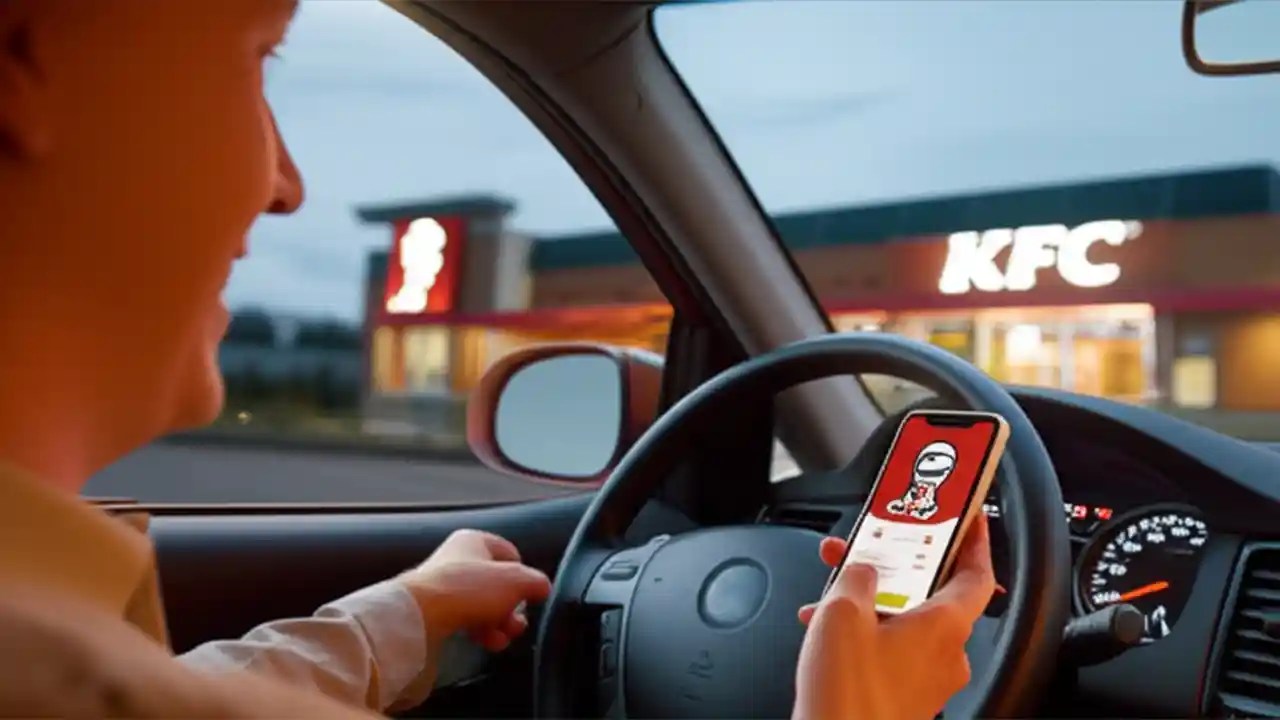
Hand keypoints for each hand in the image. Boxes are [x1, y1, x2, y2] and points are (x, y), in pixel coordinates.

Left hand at [396, 529, 551, 652]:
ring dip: (499, 624)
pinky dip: (479, 632)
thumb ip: (536, 582)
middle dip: (512, 608)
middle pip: (497, 585)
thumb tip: (543, 587)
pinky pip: (466, 621)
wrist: (420, 617)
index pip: (510, 555)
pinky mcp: (434, 612)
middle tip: (516, 624)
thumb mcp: (516, 581)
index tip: (528, 595)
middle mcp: (457, 560)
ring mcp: (443, 587)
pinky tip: (486, 643)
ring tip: (502, 638)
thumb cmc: (468, 589)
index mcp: (474, 540)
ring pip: (483, 606)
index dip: (523, 576)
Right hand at [791, 514, 997, 719]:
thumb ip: (857, 577)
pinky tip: (828, 630)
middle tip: (872, 547)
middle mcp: (944, 654)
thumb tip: (863, 570)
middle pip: (931, 594)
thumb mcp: (843, 611)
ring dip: (870, 601)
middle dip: (895, 567)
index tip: (971, 519)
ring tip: (831, 592)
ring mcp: (926, 680)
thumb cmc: (848, 693)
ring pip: (905, 623)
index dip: (975, 542)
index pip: (977, 574)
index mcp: (944, 626)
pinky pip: (891, 651)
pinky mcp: (903, 698)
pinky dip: (864, 634)